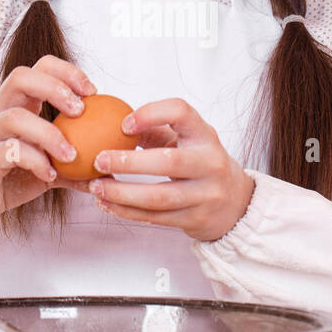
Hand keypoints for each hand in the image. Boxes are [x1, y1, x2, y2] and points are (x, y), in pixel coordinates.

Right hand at [0, 55, 98, 239]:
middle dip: (56, 88)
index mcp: (13, 105)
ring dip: (50, 133)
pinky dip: (35, 161)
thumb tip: (109, 171)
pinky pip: (9, 152)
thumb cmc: (5, 178)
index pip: (38, 69)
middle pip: (22, 77)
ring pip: (15, 116)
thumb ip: (73, 164)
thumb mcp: (45, 166)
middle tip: (81, 111)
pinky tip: (50, 175)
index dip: (66, 73)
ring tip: (71, 154)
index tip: (91, 92)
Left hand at [87, 97, 256, 242]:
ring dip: (122, 193)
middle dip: (129, 163)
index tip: (124, 125)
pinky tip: (107, 204)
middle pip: (169, 162)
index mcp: (204, 135)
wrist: (235, 203)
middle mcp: (210, 163)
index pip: (181, 112)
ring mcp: (206, 194)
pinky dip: (127, 211)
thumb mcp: (186, 140)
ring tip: (96, 187)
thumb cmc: (200, 163)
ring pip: (159, 197)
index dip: (151, 114)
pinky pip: (156, 217)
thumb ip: (153, 131)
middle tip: (99, 160)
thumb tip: (109, 127)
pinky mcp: (196, 218)